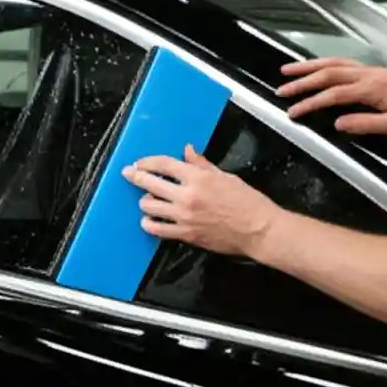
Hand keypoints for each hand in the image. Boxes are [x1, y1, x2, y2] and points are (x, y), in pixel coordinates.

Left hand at [122, 145, 284, 257]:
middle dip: (135, 176)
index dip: (147, 162)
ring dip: (145, 201)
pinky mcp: (185, 235)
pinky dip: (150, 224)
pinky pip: (157, 229)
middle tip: (128, 174)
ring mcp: (184, 217)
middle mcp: (187, 196)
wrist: (258, 230)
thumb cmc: (247, 202)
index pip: (164, 164)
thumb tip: (188, 151)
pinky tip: (149, 221)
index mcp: (198, 178)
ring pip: (149, 207)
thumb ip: (202, 165)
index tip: (139, 163)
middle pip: (150, 183)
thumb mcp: (225, 176)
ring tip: (148, 200)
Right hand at [278, 58, 386, 137]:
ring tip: (289, 70)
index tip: (293, 112)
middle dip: (303, 80)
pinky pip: (345, 63)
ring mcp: (373, 71)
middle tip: (281, 89)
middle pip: (329, 72)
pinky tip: (319, 68)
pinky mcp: (377, 73)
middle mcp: (370, 75)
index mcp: (373, 88)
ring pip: (336, 63)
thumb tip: (338, 124)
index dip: (311, 102)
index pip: (334, 94)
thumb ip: (367, 124)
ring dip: (311, 66)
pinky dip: (326, 64)